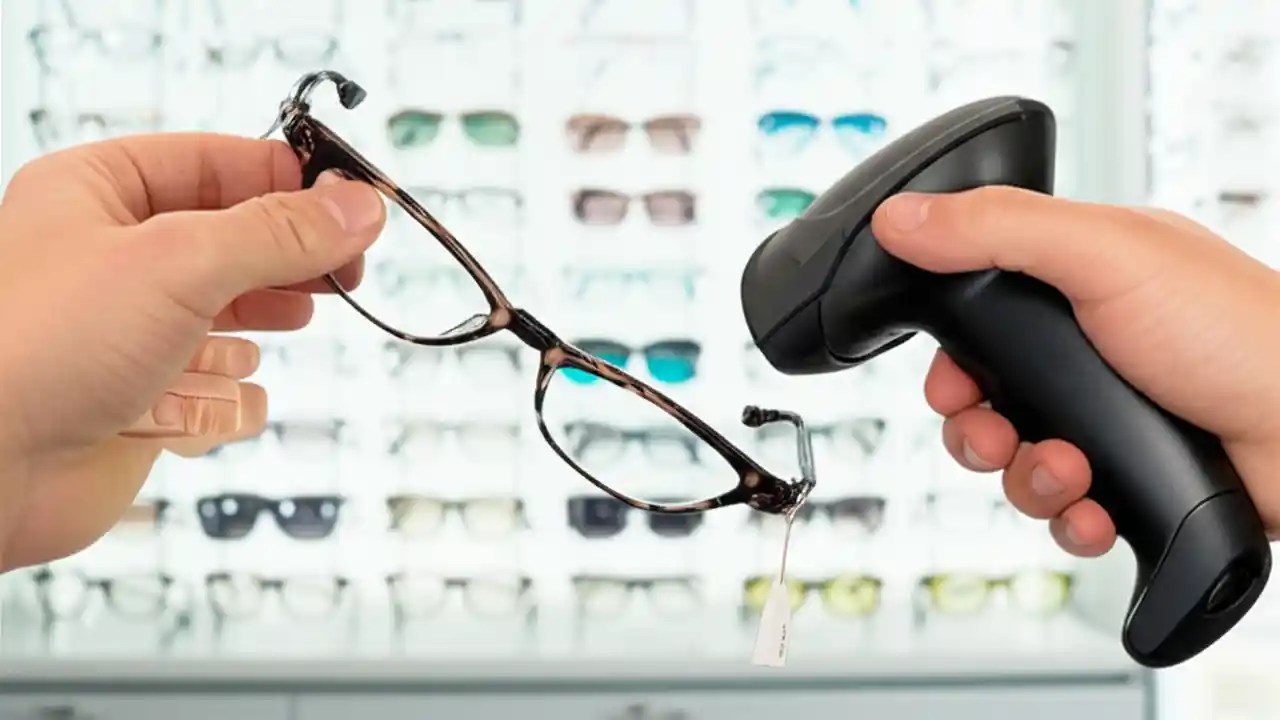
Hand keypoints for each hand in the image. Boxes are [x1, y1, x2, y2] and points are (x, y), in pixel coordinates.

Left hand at [0, 133, 384, 569]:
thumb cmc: (36, 348)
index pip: (221, 162)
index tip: (358, 203)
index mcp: (99, 193)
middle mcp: (112, 257)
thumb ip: (279, 234)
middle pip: (234, 238)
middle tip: (347, 268)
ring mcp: (127, 331)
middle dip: (291, 254)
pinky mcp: (141, 400)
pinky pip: (214, 390)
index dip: (293, 180)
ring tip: (298, 314)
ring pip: (228, 312)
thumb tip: (359, 209)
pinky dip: (229, 398)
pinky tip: (226, 400)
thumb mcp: (179, 262)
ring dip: (260, 320)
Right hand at [872, 186, 1279, 555]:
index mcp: (1079, 287)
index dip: (952, 361)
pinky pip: (1064, 514)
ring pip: (1017, 466)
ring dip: (1028, 479)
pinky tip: (1095, 510)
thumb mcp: (1105, 254)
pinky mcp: (1132, 484)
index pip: (980, 324)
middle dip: (979, 432)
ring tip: (1071, 472)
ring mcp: (1111, 421)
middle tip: (997, 436)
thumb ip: (996, 230)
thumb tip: (900, 218)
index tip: (954, 383)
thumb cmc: (1243, 330)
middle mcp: (1091, 355)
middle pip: (985, 404)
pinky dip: (1069, 519)